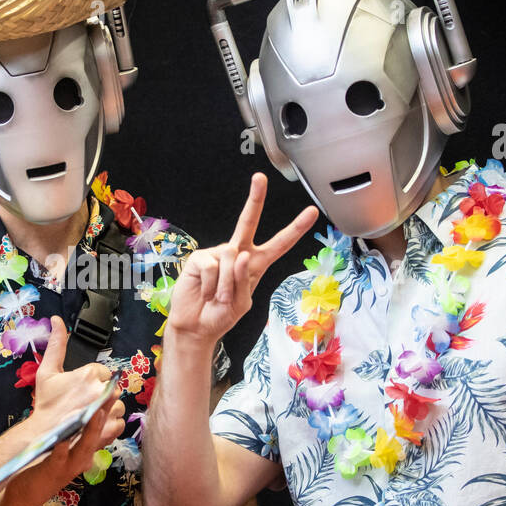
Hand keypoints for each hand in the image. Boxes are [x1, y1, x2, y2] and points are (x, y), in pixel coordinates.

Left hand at [0, 390, 125, 505]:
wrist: (24, 496)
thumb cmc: (40, 469)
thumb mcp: (61, 452)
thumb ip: (69, 434)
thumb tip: (75, 408)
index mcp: (83, 452)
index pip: (100, 429)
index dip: (107, 411)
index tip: (113, 392)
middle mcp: (81, 459)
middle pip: (96, 436)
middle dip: (104, 416)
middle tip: (110, 395)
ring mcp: (69, 466)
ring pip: (84, 447)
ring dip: (91, 430)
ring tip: (95, 412)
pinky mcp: (53, 471)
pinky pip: (59, 457)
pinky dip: (62, 448)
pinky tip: (63, 438)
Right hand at [28, 315, 114, 429]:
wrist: (44, 435)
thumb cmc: (46, 405)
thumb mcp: (47, 371)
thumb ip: (57, 344)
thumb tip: (57, 320)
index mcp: (88, 375)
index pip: (103, 372)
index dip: (91, 382)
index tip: (79, 391)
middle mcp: (101, 391)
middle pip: (112, 387)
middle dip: (100, 394)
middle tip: (83, 403)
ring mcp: (107, 410)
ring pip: (118, 404)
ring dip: (106, 409)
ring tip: (88, 414)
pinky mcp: (110, 428)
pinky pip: (120, 421)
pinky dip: (110, 424)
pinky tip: (94, 424)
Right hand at [168, 173, 319, 349]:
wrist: (195, 327)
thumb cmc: (219, 316)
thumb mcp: (241, 304)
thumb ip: (243, 280)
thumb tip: (239, 254)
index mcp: (254, 265)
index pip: (279, 244)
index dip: (296, 229)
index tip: (311, 212)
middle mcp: (236, 254)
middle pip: (248, 222)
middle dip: (255, 199)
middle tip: (260, 178)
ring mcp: (217, 254)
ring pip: (230, 258)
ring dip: (225, 286)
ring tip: (217, 297)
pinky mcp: (199, 257)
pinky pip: (211, 267)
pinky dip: (210, 285)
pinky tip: (205, 291)